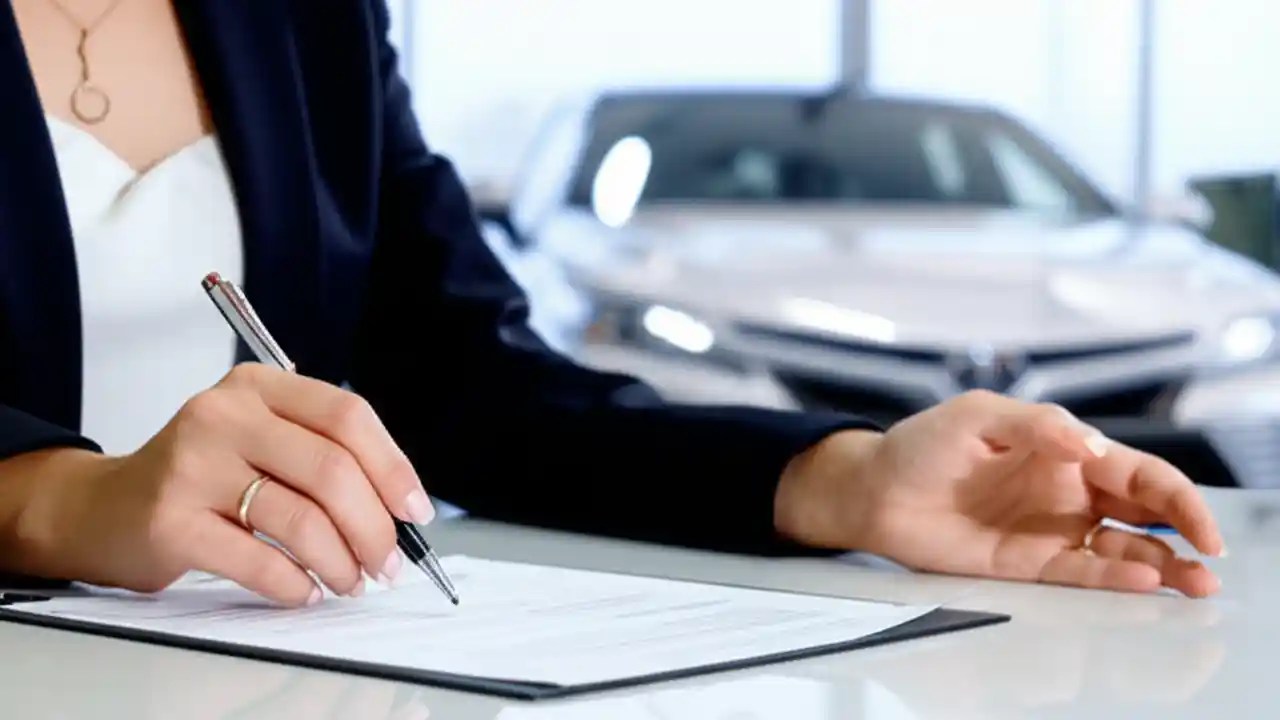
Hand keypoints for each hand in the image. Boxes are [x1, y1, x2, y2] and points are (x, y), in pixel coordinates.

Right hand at [9, 364, 432, 605]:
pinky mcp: (171, 520)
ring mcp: (193, 465)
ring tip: (349, 581)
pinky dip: (296, 585)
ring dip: (341, 562)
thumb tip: (400, 508)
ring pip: (301, 520)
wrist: (106, 508)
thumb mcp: (261, 439)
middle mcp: (224, 415)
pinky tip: (305, 590)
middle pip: (332, 470)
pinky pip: (260, 560)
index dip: (392, 467)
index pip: (347, 416)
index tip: (415, 510)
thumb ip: (324, 456)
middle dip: (374, 527)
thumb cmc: (202, 475)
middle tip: (387, 562)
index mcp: (258, 386)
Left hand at [775, 390, 1225, 596]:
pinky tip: (1140, 582)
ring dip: (1161, 568)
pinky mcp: (1026, 563)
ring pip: (1121, 552)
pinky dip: (1111, 580)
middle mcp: (1068, 492)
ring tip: (1191, 583)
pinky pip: (1078, 574)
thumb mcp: (976, 418)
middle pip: (1143, 516)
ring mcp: (1050, 530)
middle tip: (1209, 559)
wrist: (875, 491)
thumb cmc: (922, 445)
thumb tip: (1089, 445)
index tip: (1200, 523)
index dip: (1177, 497)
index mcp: (1066, 450)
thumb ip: (1035, 426)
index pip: (1138, 473)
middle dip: (1184, 536)